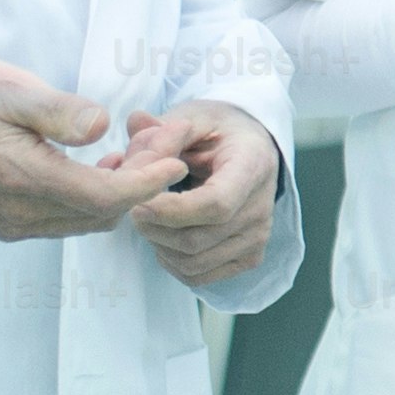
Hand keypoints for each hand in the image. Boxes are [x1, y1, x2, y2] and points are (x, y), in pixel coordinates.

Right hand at [0, 54, 169, 242]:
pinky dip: (98, 199)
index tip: (175, 161)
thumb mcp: (9, 92)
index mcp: (19, 177)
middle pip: (102, 212)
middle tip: (158, 145)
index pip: (102, 197)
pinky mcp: (13, 224)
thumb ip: (57, 110)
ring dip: (121, 192)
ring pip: (90, 221)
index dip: (145, 183)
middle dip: (139, 183)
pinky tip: (104, 167)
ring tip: (135, 152)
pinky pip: (71, 221)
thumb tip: (101, 125)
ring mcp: (15, 223)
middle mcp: (18, 212)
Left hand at [121, 97, 283, 287]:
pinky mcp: (249, 257)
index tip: (138, 203)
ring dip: (159, 246)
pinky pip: (201, 277)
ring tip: (148, 220)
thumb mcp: (193, 118)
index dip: (171, 211)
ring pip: (194, 263)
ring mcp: (258, 236)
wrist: (251, 149)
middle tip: (132, 207)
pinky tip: (166, 238)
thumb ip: (163, 128)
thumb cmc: (219, 132)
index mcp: (253, 165)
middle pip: (197, 239)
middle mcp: (262, 206)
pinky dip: (172, 263)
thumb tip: (136, 126)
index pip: (216, 204)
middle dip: (153, 229)